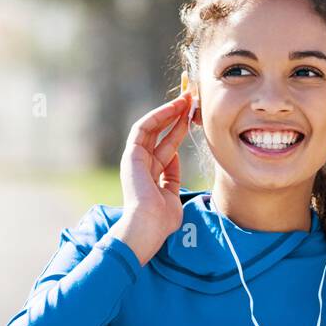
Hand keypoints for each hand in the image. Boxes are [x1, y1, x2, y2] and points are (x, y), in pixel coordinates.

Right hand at [111, 92, 192, 264]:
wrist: (148, 226)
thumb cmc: (162, 220)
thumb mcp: (173, 195)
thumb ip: (173, 177)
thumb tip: (176, 158)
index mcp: (152, 175)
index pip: (167, 147)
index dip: (179, 131)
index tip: (193, 118)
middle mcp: (142, 165)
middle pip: (160, 134)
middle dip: (176, 117)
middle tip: (191, 101)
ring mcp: (135, 159)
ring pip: (152, 127)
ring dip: (168, 111)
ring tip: (185, 99)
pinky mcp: (131, 154)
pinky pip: (144, 128)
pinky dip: (158, 116)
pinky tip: (173, 107)